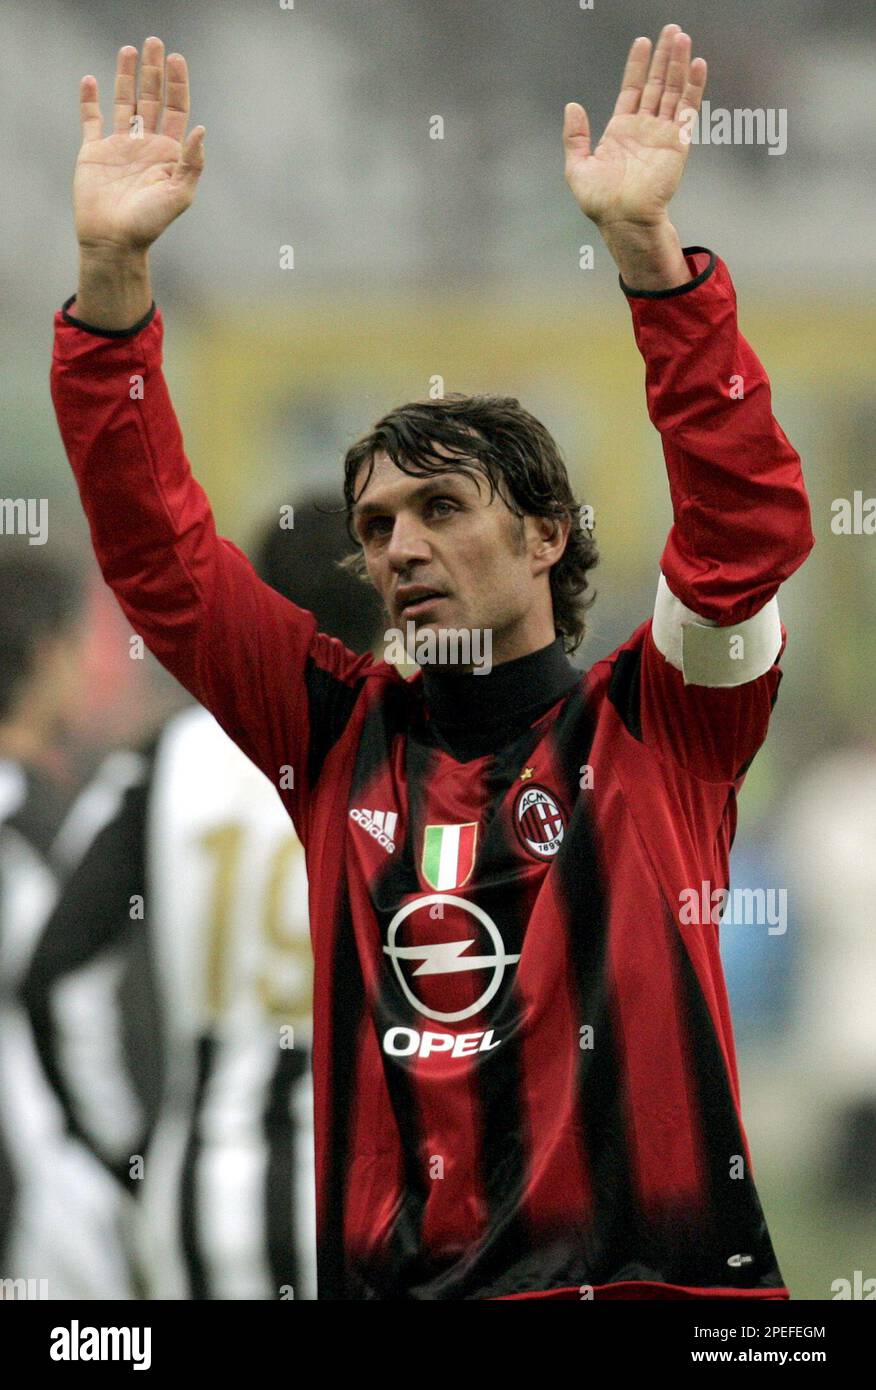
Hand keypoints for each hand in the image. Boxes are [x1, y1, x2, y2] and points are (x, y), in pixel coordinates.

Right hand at [75, 37, 204, 252]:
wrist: (114, 241)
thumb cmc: (149, 223)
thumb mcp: (179, 195)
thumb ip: (192, 163)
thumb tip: (201, 129)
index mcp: (168, 153)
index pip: (175, 110)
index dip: (177, 84)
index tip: (176, 59)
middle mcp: (145, 145)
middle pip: (151, 98)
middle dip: (153, 71)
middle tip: (154, 43)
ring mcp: (119, 146)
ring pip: (124, 102)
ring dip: (125, 77)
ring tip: (128, 50)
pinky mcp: (94, 151)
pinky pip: (91, 120)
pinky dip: (90, 100)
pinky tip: (91, 80)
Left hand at [563, 25, 705, 231]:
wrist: (624, 219)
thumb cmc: (600, 201)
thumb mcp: (577, 167)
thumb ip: (574, 136)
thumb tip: (572, 106)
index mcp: (621, 131)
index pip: (632, 89)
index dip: (637, 66)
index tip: (642, 42)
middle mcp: (644, 128)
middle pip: (656, 84)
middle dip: (663, 57)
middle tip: (671, 29)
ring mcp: (662, 134)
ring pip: (673, 90)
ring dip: (678, 64)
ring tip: (682, 37)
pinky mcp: (677, 143)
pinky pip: (687, 109)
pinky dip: (693, 87)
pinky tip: (697, 65)